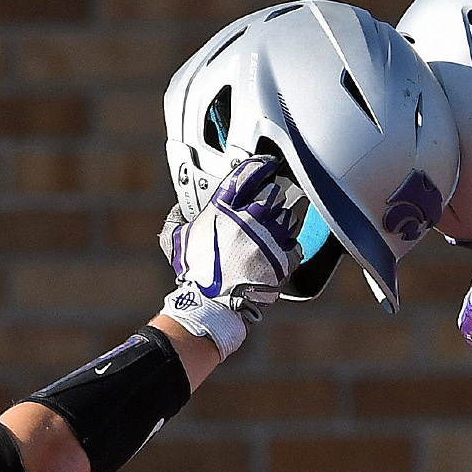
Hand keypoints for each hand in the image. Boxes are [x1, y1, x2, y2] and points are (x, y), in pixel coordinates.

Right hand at [159, 157, 304, 357]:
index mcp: (223, 211)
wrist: (213, 306)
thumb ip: (176, 220)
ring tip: (273, 231)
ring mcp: (268, 240)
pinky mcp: (282, 260)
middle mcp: (248, 220)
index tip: (267, 165)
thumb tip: (179, 209)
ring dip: (283, 221)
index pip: (246, 175)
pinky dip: (290, 247)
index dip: (260, 166)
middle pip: (272, 194)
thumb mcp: (175, 242)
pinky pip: (295, 244)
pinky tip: (282, 251)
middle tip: (268, 206)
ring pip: (288, 217)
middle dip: (272, 197)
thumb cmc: (195, 275)